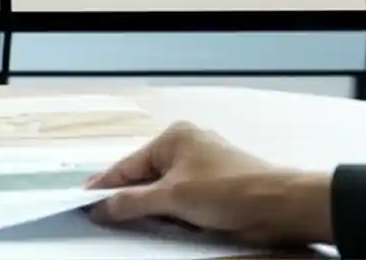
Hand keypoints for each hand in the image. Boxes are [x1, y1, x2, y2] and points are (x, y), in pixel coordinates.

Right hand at [84, 121, 332, 247]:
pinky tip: (163, 228)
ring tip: (127, 226)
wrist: (284, 207)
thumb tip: (99, 208)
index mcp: (173, 138)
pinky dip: (173, 214)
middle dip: (128, 199)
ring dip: (153, 210)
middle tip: (100, 218)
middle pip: (146, 177)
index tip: (81, 201)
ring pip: (165, 191)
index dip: (105, 185)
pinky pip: (184, 200)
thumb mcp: (173, 198)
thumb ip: (132, 202)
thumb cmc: (226, 193)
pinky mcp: (218, 187)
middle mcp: (187, 146)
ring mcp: (204, 166)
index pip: (128, 165)